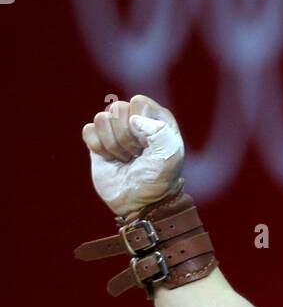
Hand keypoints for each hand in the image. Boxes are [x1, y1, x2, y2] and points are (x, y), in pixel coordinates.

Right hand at [82, 94, 184, 218]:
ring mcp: (116, 129)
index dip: (139, 125)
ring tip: (125, 159)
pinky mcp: (98, 140)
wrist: (139, 203)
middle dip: (125, 138)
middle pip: (117, 109)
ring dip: (113, 145)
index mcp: (157, 118)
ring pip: (101, 119)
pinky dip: (98, 148)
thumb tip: (133, 120)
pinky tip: (110, 160)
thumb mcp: (170, 156)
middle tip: (136, 155)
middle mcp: (136, 119)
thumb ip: (160, 132)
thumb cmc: (158, 179)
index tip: (147, 146)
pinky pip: (88, 130)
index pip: (138, 103)